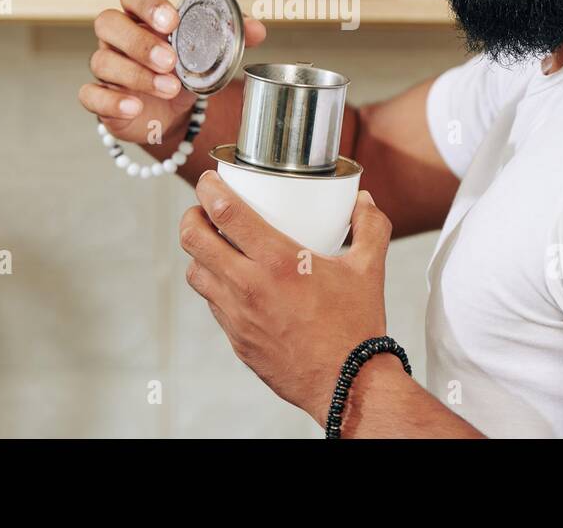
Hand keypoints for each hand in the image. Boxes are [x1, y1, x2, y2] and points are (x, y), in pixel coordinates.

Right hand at [78, 0, 265, 144]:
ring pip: (103, 61)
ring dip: (137, 75)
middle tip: (171, 60)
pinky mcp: (100, 98)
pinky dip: (112, 102)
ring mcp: (106, 66)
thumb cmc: (184, 71)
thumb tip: (258, 28)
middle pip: (108, 23)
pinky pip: (91, 95)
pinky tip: (135, 107)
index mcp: (141, 16)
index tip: (171, 19)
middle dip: (140, 41)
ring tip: (170, 88)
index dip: (148, 3)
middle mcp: (117, 37)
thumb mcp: (209, 51)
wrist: (173, 113)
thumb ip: (232, 36)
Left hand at [179, 170, 391, 425]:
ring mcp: (237, 315)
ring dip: (199, 253)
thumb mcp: (369, 269)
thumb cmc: (356, 327)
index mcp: (278, 262)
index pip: (225, 212)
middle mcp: (249, 286)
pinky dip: (215, 285)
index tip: (209, 179)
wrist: (347, 384)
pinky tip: (234, 280)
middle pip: (194, 240)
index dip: (208, 188)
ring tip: (215, 244)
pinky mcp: (236, 339)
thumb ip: (370, 227)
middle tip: (203, 209)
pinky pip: (212, 303)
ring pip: (196, 272)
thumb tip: (362, 201)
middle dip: (192, 216)